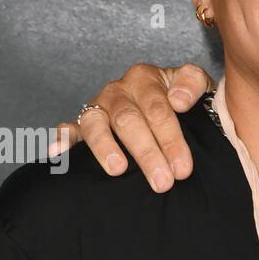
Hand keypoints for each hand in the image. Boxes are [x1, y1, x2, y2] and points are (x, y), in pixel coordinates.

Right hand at [49, 63, 213, 191]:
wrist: (175, 108)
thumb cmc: (187, 104)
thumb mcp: (200, 88)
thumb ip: (194, 85)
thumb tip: (178, 101)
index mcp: (146, 79)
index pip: (158, 109)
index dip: (171, 139)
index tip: (183, 168)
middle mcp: (119, 91)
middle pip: (129, 120)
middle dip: (147, 152)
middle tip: (163, 181)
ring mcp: (99, 107)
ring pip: (96, 124)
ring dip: (105, 147)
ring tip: (118, 169)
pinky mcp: (82, 124)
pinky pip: (69, 129)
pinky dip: (62, 139)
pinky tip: (58, 153)